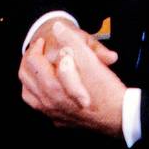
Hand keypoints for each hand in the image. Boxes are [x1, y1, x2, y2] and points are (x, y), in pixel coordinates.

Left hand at [19, 22, 126, 136]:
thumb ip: (72, 42)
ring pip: (29, 93)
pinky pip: (38, 107)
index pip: (34, 62)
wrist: (122, 116)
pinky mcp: (59, 121)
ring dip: (29, 77)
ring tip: (37, 66)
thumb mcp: (91, 59)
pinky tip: (44, 87)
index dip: (36, 48)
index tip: (42, 41)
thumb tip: (57, 27)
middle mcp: (50, 103)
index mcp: (55, 87)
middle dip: (29, 60)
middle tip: (37, 50)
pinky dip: (35, 94)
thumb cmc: (107, 88)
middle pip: (26, 78)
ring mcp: (53, 114)